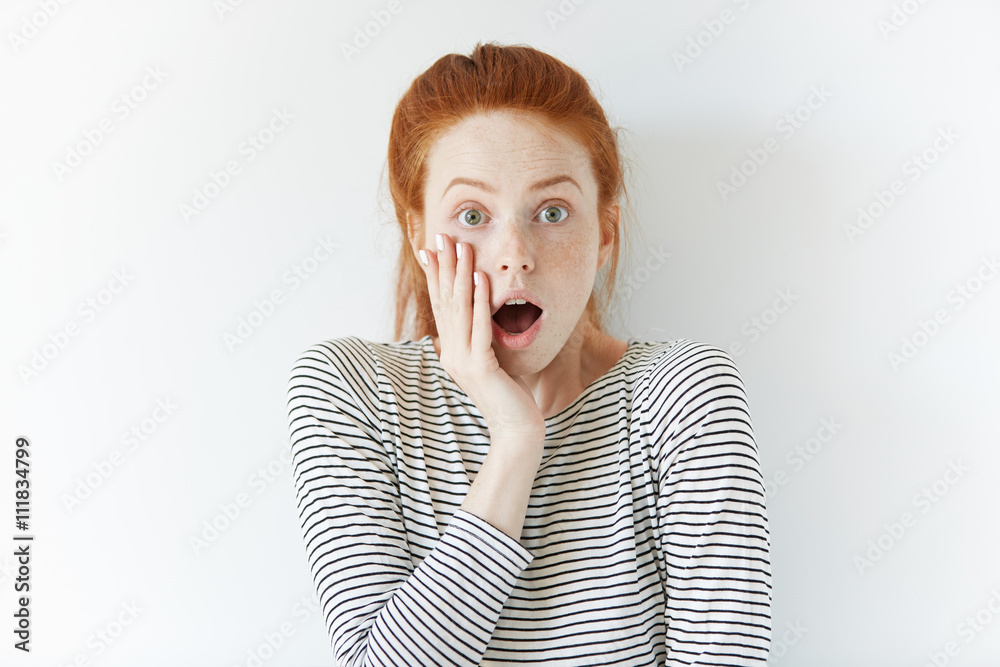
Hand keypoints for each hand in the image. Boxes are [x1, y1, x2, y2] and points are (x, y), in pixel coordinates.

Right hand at [418, 233, 545, 442]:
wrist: (516, 431)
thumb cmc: (510, 397)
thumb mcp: (494, 362)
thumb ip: (484, 340)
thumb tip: (484, 316)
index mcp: (452, 352)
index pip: (442, 307)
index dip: (436, 277)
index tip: (431, 250)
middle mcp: (452, 354)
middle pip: (446, 302)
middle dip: (444, 267)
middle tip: (440, 237)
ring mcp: (463, 361)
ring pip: (460, 310)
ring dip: (461, 276)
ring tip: (461, 248)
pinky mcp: (481, 367)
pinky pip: (480, 327)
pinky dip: (481, 301)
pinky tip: (481, 279)